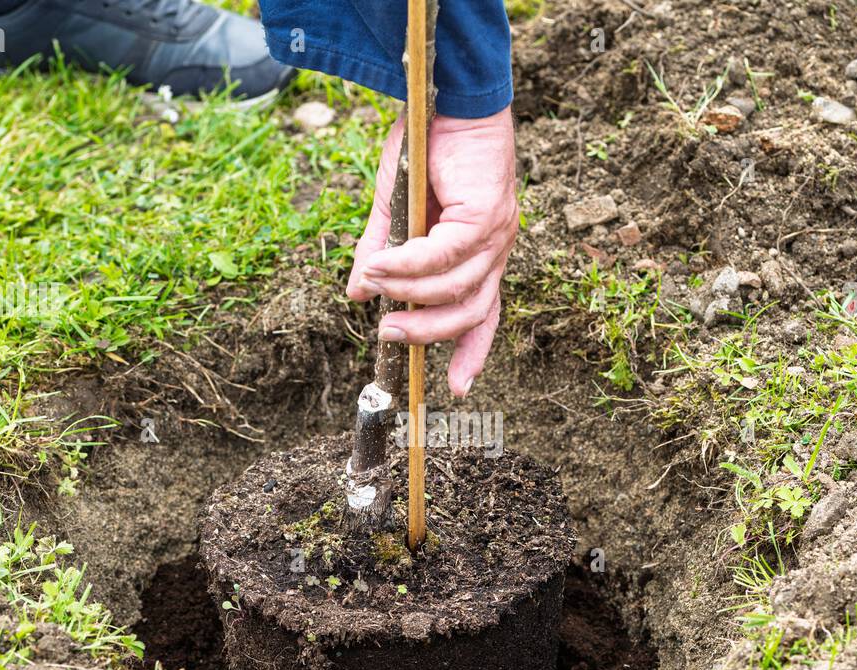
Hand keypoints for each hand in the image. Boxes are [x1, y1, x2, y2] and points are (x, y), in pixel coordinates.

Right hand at [347, 106, 517, 397]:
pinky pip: (446, 255)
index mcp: (481, 256)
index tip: (459, 389)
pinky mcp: (488, 213)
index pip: (484, 317)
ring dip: (411, 294)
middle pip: (471, 313)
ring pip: (458, 288)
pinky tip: (382, 264)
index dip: (472, 355)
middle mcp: (497, 250)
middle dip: (426, 333)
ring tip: (375, 284)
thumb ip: (381, 255)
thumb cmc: (427, 147)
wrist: (445, 94)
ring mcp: (498, 233)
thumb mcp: (396, 211)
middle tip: (386, 332)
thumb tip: (359, 294)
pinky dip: (410, 264)